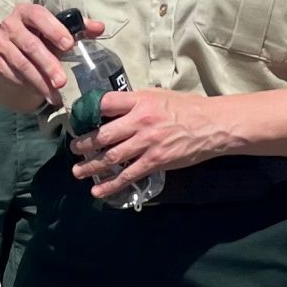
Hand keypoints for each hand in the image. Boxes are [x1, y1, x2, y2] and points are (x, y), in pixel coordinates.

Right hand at [0, 2, 95, 107]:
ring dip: (40, 81)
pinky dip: (30, 86)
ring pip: (22, 64)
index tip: (69, 44)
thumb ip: (77, 27)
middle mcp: (11, 25)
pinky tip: (44, 94)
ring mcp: (1, 43)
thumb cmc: (37, 34)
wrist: (4, 45)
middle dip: (48, 64)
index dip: (53, 29)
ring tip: (56, 95)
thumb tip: (99, 27)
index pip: (38, 15)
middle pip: (30, 45)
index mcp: (27, 12)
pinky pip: (14, 75)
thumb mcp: (54, 28)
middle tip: (62, 81)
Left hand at [71, 88, 233, 199]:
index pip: (105, 103)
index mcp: (140, 101)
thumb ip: (137, 102)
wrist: (213, 125)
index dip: (89, 111)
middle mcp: (140, 121)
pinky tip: (99, 191)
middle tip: (74, 149)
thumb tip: (116, 108)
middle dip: (84, 144)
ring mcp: (146, 143)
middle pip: (103, 134)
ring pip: (111, 157)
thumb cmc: (188, 108)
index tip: (80, 119)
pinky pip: (128, 175)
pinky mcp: (155, 161)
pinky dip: (111, 185)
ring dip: (91, 166)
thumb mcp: (160, 96)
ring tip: (78, 171)